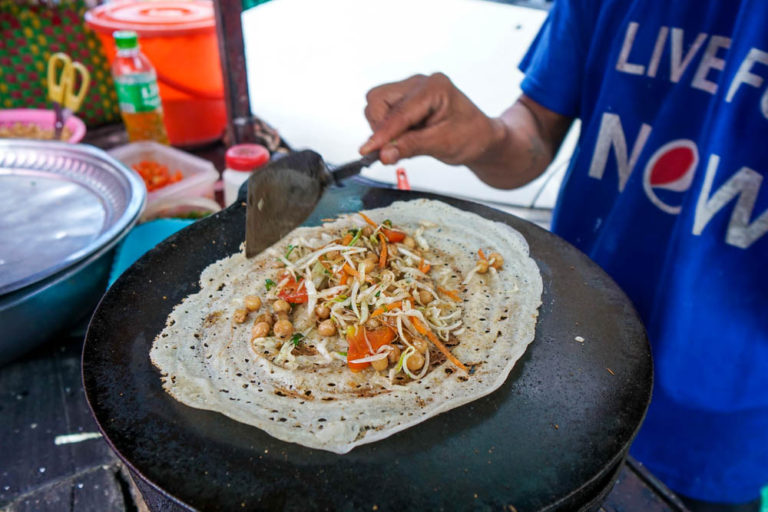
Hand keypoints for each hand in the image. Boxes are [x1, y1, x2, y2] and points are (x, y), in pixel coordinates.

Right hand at [359, 73, 504, 165]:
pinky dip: (387, 128)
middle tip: (394, 148)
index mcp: (435, 87)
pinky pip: (383, 111)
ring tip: (406, 141)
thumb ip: (411, 147)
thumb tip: (384, 154)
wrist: (480, 137)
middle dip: (380, 127)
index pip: (399, 112)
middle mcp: (420, 83)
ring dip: (383, 128)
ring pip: (376, 104)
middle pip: (378, 100)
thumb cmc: (471, 136)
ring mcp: (411, 89)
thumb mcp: (442, 145)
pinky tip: (405, 136)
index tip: (368, 150)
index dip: (382, 134)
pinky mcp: (405, 99)